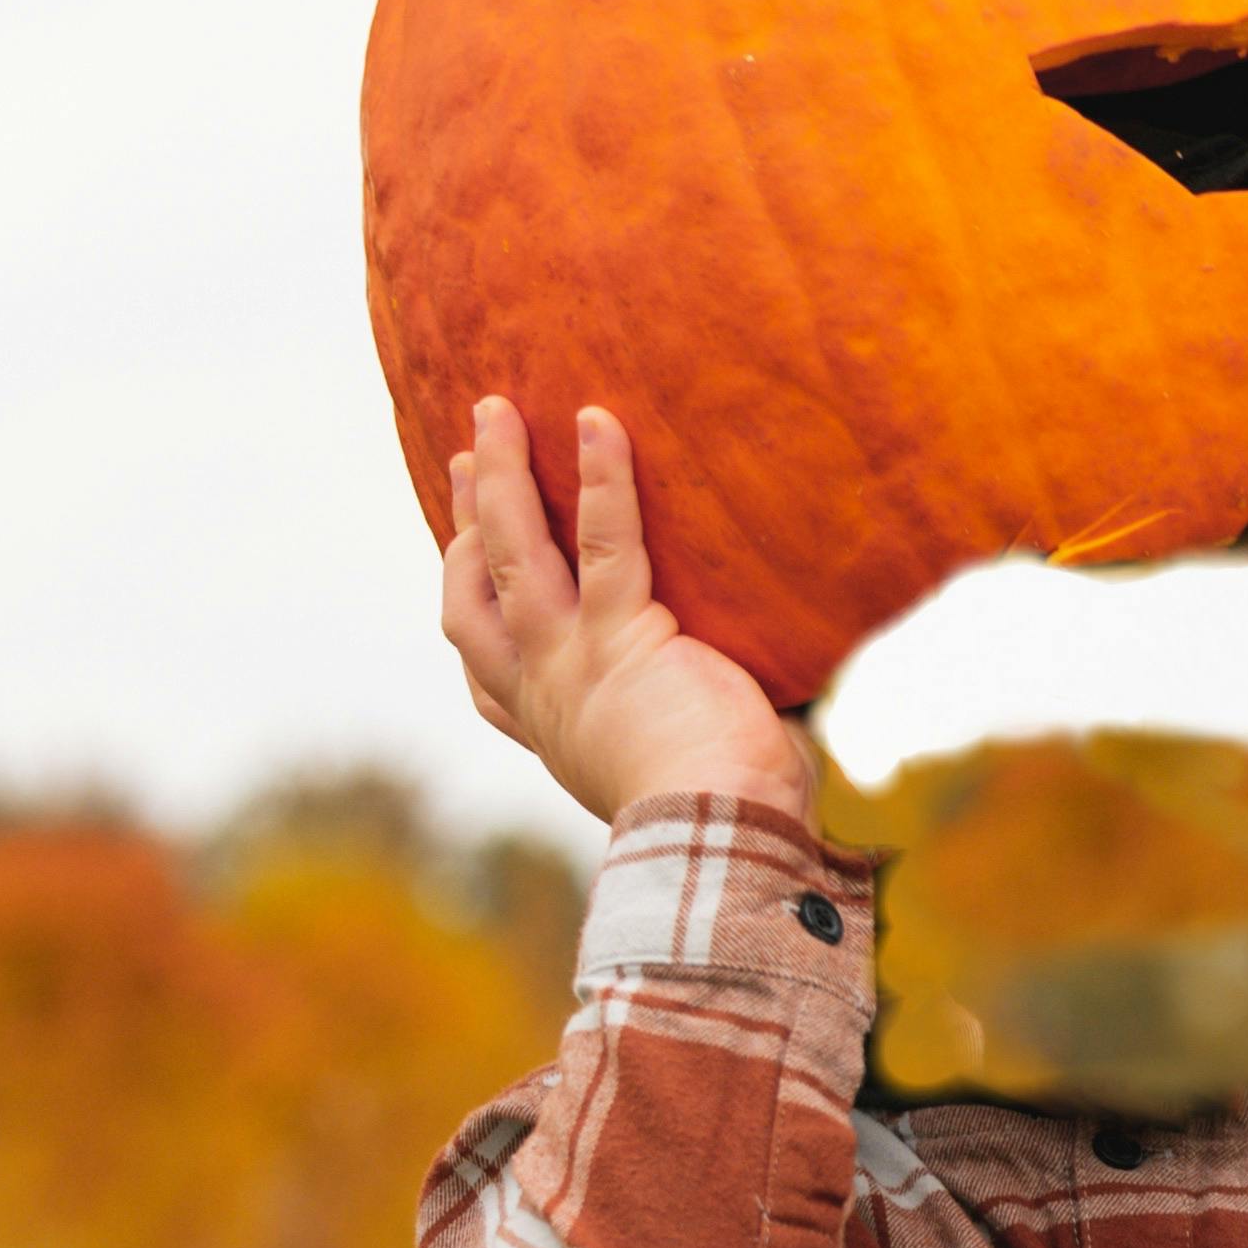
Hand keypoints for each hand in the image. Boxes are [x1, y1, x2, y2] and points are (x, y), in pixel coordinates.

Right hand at [444, 402, 814, 831]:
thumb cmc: (734, 819)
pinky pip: (606, 541)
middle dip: (465, 519)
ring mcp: (573, 661)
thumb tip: (786, 702)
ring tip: (494, 409)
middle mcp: (547, 696)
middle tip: (462, 455)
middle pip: (476, 594)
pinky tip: (596, 419)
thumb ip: (701, 725)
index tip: (461, 560)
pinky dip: (603, 477)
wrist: (726, 838)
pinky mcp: (622, 636)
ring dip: (499, 477)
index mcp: (556, 734)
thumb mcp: (688, 769)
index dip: (466, 611)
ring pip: (513, 551)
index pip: (487, 675)